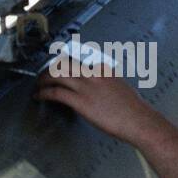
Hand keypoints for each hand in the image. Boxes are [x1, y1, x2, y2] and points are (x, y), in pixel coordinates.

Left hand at [35, 57, 160, 144]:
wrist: (138, 120)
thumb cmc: (133, 109)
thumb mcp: (120, 86)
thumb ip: (105, 82)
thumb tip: (96, 87)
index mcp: (103, 68)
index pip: (77, 57)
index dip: (63, 61)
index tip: (57, 64)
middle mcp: (93, 74)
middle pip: (64, 63)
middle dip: (50, 68)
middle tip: (43, 75)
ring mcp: (86, 87)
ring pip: (56, 75)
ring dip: (43, 79)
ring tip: (38, 85)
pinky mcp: (81, 101)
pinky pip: (56, 93)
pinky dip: (44, 93)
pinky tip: (40, 96)